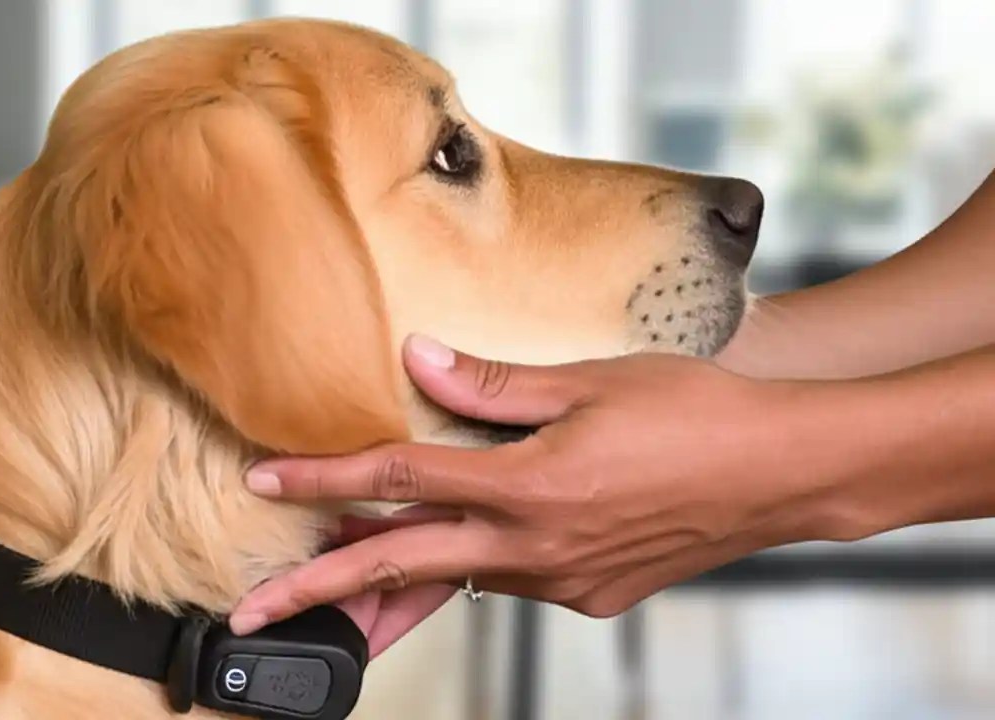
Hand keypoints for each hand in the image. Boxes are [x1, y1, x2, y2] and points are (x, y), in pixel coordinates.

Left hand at [232, 335, 831, 645]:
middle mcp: (535, 547)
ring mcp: (563, 581)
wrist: (785, 472)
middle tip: (251, 613)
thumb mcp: (589, 381)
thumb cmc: (696, 413)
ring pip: (455, 580)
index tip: (264, 483)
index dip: (323, 479)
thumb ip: (492, 384)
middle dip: (317, 590)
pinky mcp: (590, 595)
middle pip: (400, 565)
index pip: (399, 482)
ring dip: (390, 585)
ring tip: (330, 603)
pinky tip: (456, 554)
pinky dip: (470, 569)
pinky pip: (509, 582)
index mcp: (527, 486)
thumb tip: (417, 362)